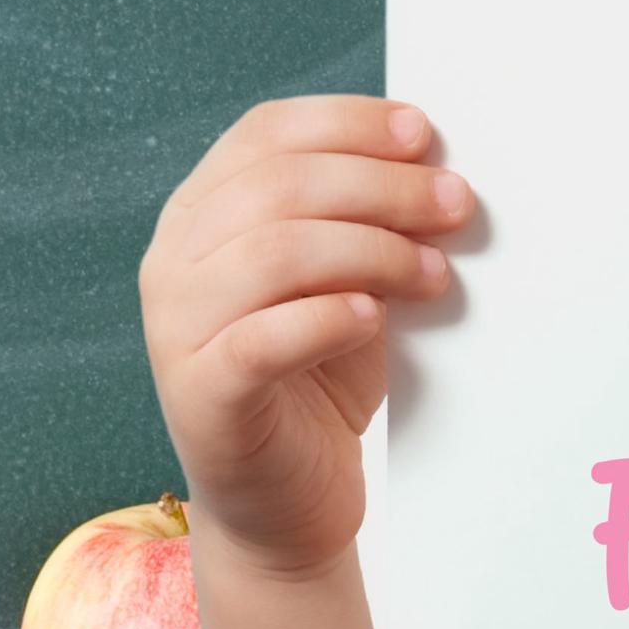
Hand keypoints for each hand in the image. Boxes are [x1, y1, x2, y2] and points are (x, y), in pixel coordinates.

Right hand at [139, 95, 468, 579]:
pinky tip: (373, 318)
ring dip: (370, 249)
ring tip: (432, 272)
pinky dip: (327, 318)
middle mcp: (174, 261)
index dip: (347, 123)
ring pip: (272, 252)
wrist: (288, 506)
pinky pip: (261, 340)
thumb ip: (364, 218)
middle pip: (276, 185)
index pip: (265, 132)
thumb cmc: (320, 377)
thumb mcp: (345, 278)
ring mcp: (177, 330)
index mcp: (201, 212)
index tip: (422, 134)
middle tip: (454, 202)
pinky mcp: (200, 397)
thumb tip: (435, 164)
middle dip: (380, 185)